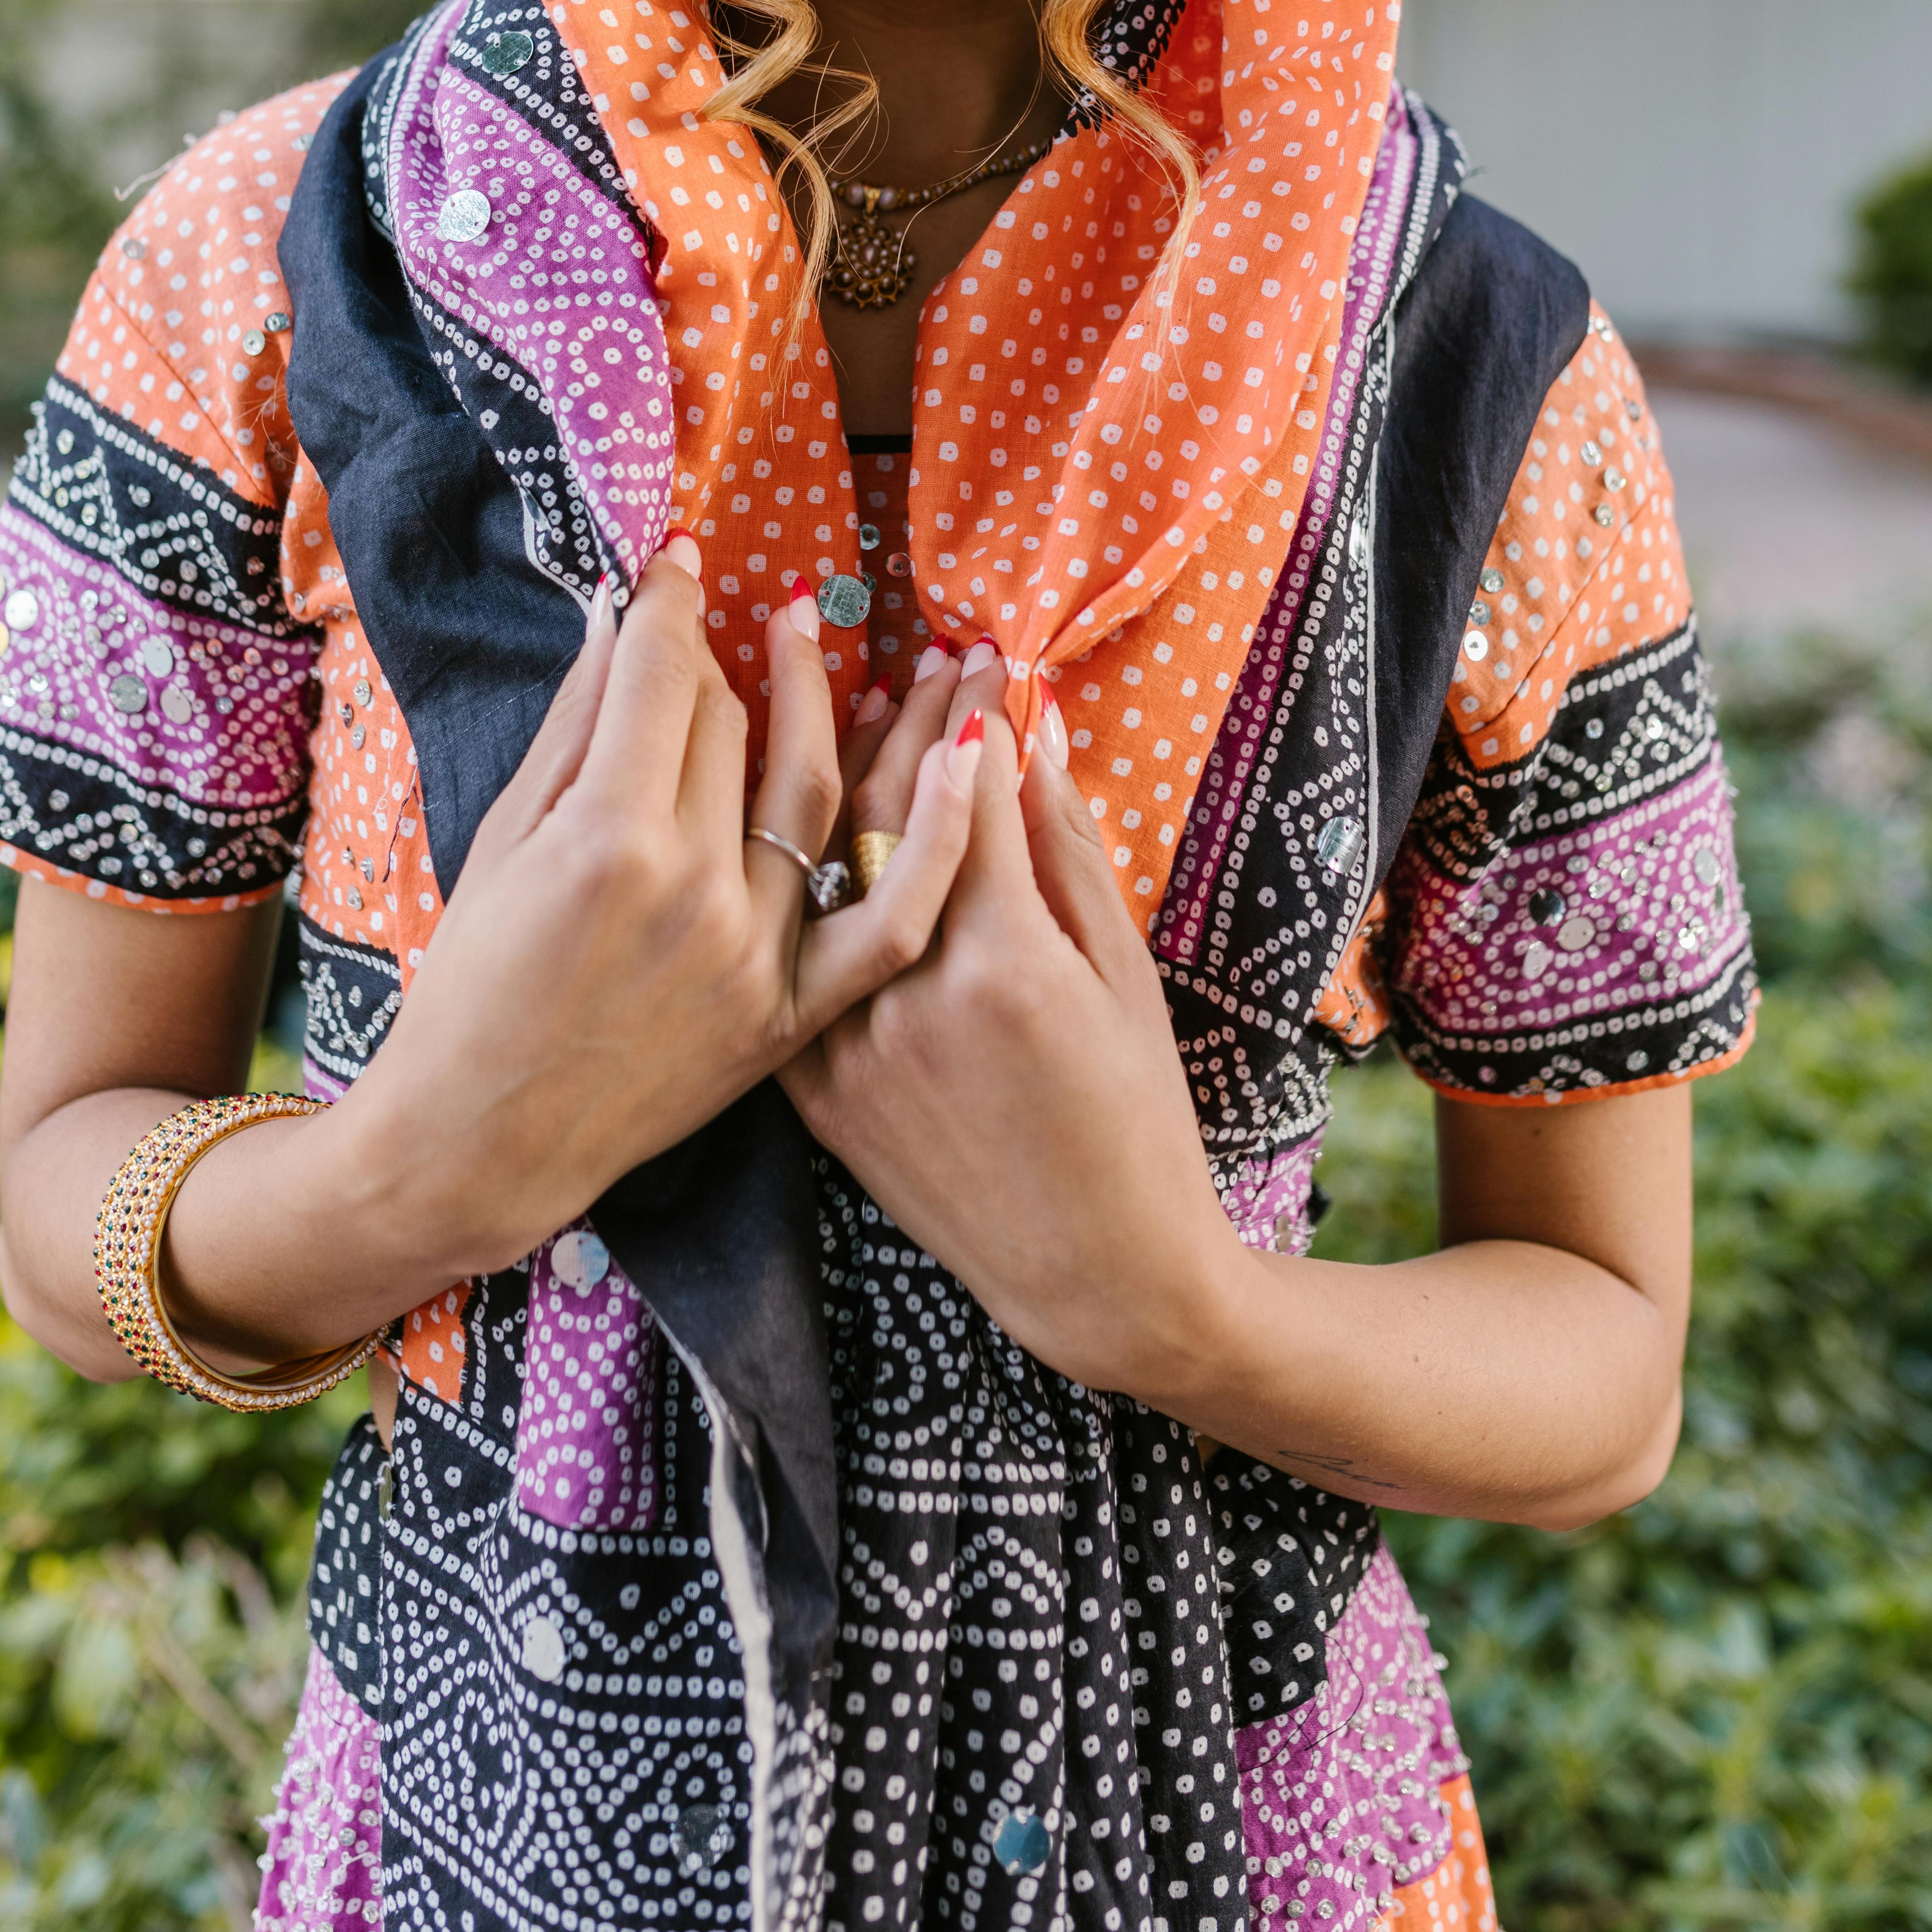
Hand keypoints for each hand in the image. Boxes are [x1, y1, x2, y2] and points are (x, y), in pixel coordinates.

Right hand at [320, 545, 977, 1302]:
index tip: (673, 565)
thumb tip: (624, 621)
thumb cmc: (468, 988)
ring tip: (827, 629)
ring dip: (840, 695)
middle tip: (710, 625)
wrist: (480, 1142)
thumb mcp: (502, 840)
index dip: (667, 605)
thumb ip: (577, 725)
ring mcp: (756, 954)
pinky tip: (965, 756)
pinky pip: (891, 919)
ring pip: (820, 789)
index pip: (663, 678)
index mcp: (609, 838)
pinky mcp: (790, 1015)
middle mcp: (694, 889)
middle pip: (732, 724)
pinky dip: (938, 838)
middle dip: (717, 655)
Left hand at [782, 651, 1244, 1406]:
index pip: (970, 793)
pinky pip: (794, 964)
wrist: (1094, 1273)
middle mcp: (913, 998)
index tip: (984, 658)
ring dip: (838, 782)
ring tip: (858, 706)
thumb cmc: (1137, 1118)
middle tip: (921, 660)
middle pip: (887, 820)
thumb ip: (1067, 849)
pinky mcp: (816, 1093)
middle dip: (908, 722)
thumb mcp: (1124, 974)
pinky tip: (807, 825)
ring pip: (823, 882)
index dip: (976, 715)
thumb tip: (1034, 731)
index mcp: (1004, 962)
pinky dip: (801, 887)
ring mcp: (852, 1048)